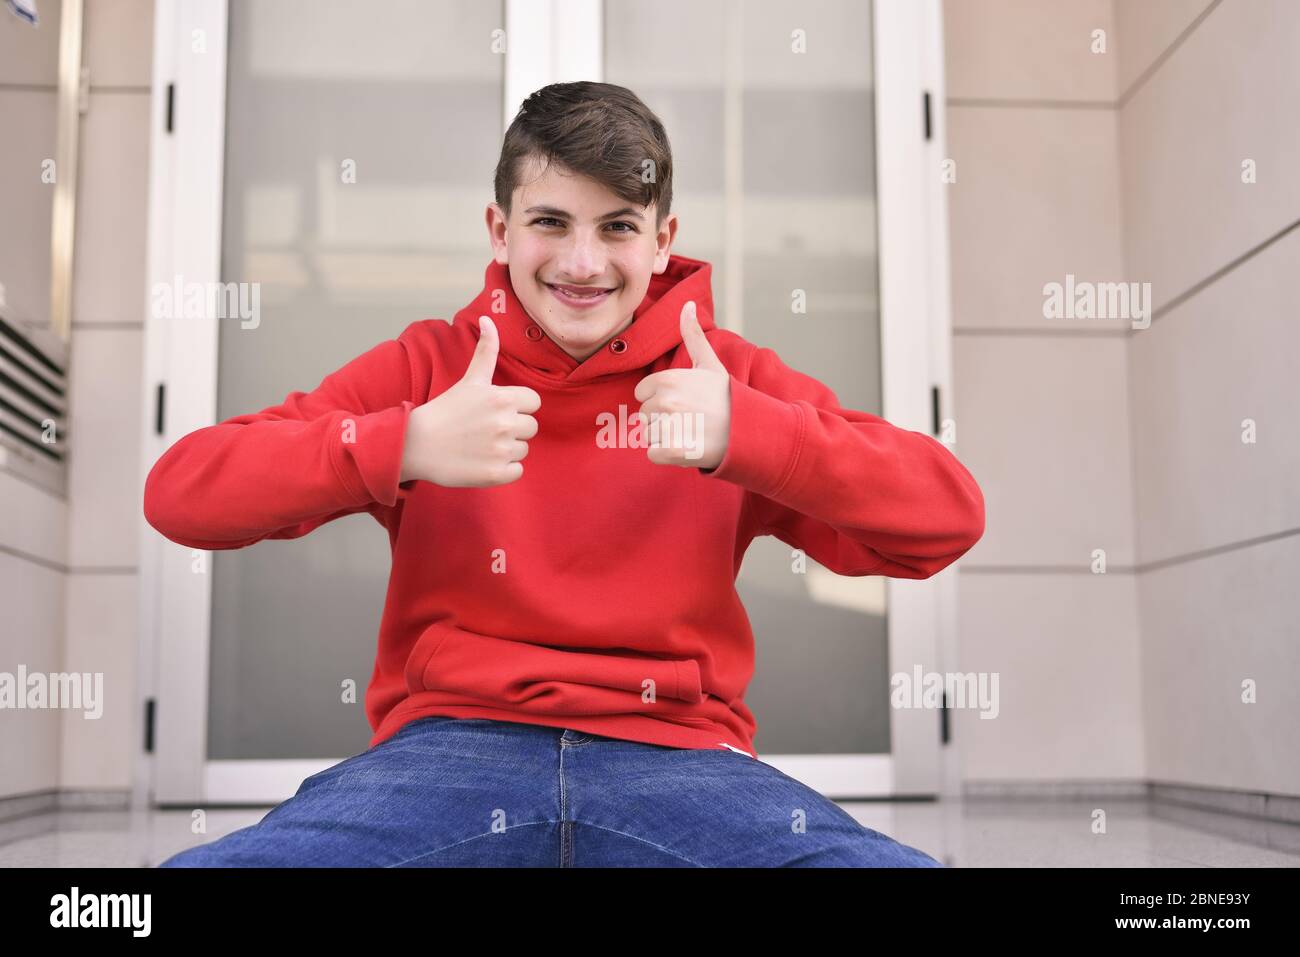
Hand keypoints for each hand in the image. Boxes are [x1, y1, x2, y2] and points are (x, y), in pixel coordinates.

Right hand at [399, 316, 540, 486]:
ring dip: (506, 449)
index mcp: (503, 398)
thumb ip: (486, 351)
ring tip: (480, 444)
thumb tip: (488, 318)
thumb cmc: (445, 410)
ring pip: (523, 450)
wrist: (416, 444)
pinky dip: (503, 470)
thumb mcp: (469, 379)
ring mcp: (501, 450)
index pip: (533, 403)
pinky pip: (517, 471)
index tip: (495, 410)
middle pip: (530, 427)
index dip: (517, 406)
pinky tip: (482, 461)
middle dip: (512, 428)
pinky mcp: (496, 474)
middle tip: (485, 429)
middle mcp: (506, 423)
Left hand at [632, 300, 730, 468]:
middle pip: (644, 415)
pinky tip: (687, 446)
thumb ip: (692, 336)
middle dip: (663, 419)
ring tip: (691, 431)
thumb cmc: (726, 398)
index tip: (683, 402)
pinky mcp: (672, 451)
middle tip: (690, 418)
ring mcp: (669, 427)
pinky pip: (653, 454)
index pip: (642, 394)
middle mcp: (666, 402)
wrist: (747, 430)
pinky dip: (667, 455)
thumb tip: (687, 304)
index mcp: (668, 379)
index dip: (660, 399)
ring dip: (666, 437)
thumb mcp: (709, 364)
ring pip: (649, 435)